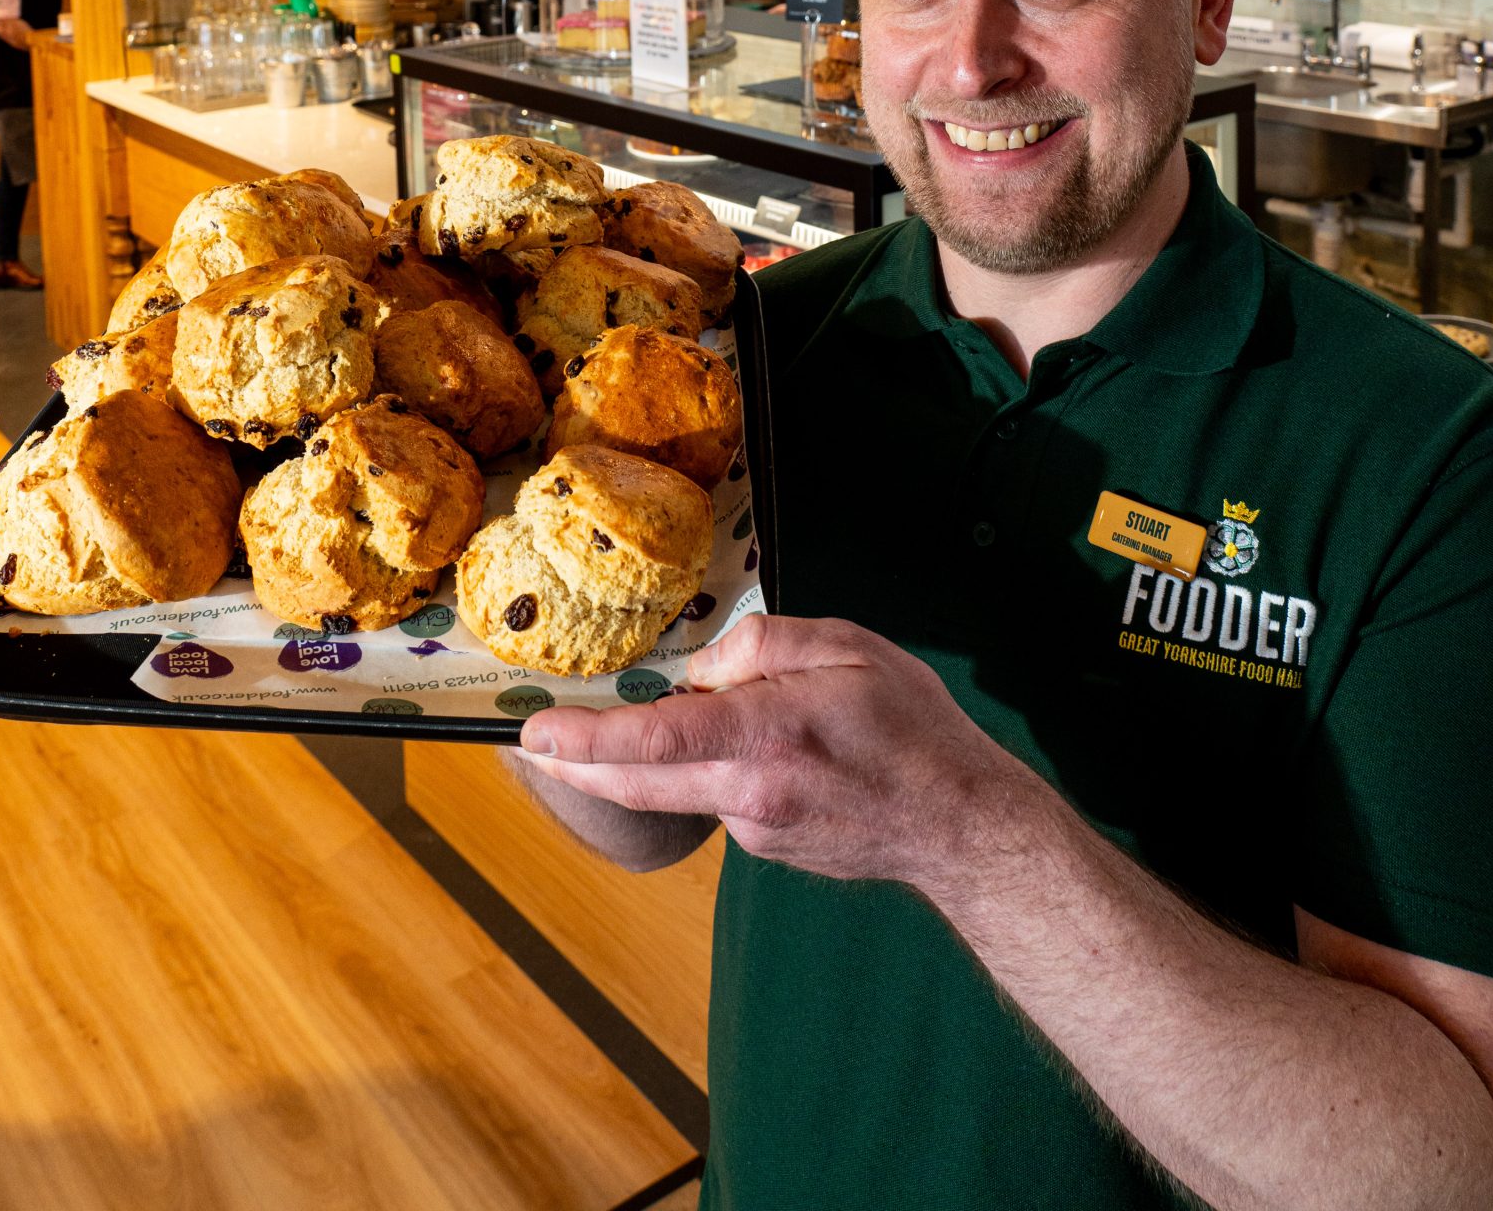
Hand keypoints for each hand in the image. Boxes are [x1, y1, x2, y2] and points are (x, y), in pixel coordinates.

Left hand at [519, 614, 1012, 887]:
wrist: (961, 825)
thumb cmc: (913, 727)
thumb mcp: (848, 649)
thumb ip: (766, 643)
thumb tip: (703, 667)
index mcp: (766, 739)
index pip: (656, 740)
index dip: (587, 739)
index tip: (535, 735)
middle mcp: (749, 797)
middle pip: (639, 782)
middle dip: (579, 762)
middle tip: (532, 742)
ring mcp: (755, 832)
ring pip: (681, 788)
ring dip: (659, 758)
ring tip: (690, 720)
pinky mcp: (766, 848)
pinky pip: (720, 798)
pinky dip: (714, 770)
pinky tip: (764, 750)